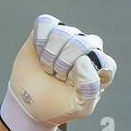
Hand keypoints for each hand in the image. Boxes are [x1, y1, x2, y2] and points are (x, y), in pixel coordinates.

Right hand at [0, 13, 116, 130]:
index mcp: (101, 67)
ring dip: (49, 56)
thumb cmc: (58, 106)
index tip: (72, 85)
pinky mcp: (49, 30)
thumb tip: (84, 60)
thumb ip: (90, 88)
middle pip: (81, 43)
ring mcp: (69, 37)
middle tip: (57, 77)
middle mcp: (87, 48)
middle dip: (63, 64)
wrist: (28, 105)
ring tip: (48, 68)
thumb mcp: (79, 107)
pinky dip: (39, 41)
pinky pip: (46, 24)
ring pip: (62, 32)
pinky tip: (39, 54)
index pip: (101, 59)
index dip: (83, 73)